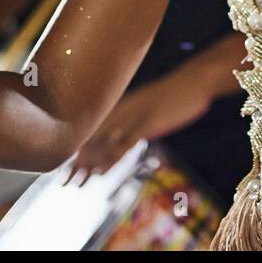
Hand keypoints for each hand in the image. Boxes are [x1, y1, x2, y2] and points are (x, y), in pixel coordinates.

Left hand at [64, 72, 211, 186]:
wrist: (194, 80)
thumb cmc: (175, 91)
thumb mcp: (150, 101)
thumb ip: (136, 113)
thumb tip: (129, 128)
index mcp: (121, 103)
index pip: (92, 126)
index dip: (78, 147)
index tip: (69, 166)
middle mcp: (121, 109)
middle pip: (92, 137)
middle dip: (79, 161)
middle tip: (66, 181)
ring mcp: (133, 116)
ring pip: (104, 143)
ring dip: (89, 164)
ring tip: (77, 182)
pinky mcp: (147, 123)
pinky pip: (124, 144)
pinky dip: (111, 159)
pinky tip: (101, 172)